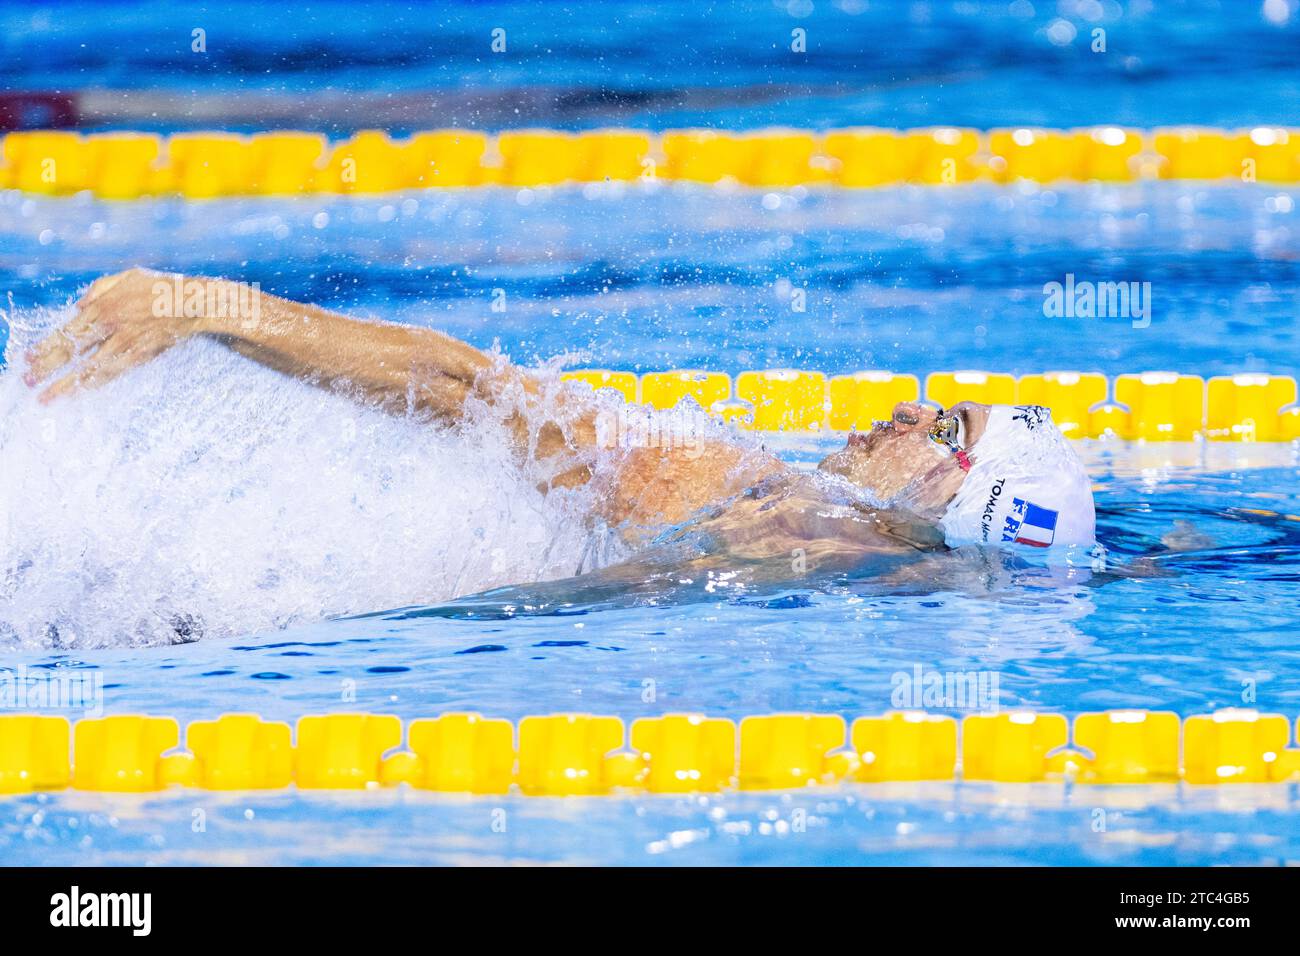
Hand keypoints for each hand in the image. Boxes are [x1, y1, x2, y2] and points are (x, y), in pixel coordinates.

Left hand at [24, 268, 196, 402]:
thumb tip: (79, 307)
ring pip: (91, 368)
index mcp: (103, 306)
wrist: (194, 304)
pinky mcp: (141, 356)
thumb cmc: (160, 287)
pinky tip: (82, 391)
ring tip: (49, 398)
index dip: (46, 346)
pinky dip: (95, 383)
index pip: (67, 331)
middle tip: (30, 383)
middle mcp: (111, 327)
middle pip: (73, 352)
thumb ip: (99, 289)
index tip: (28, 359)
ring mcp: (127, 344)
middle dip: (49, 369)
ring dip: (68, 384)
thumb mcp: (126, 277)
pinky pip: (114, 373)